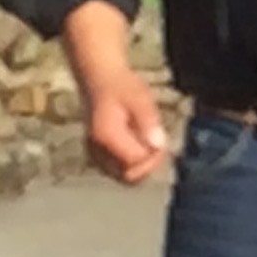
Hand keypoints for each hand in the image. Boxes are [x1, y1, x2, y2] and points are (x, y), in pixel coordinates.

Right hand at [85, 69, 171, 183]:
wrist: (100, 79)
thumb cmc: (121, 86)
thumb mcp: (140, 98)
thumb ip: (148, 121)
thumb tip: (158, 145)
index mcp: (105, 137)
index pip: (135, 162)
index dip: (153, 155)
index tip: (161, 137)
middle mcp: (96, 151)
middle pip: (129, 177)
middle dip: (149, 164)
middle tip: (157, 142)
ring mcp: (95, 155)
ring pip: (124, 176)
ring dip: (142, 164)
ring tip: (148, 140)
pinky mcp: (98, 155)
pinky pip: (119, 170)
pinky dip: (133, 163)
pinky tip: (138, 143)